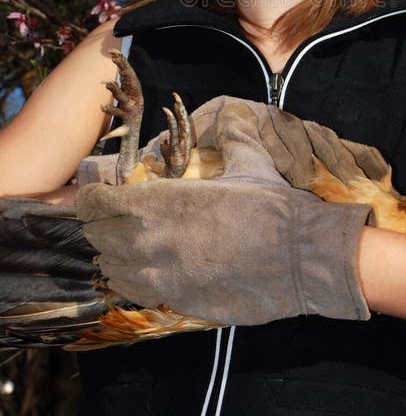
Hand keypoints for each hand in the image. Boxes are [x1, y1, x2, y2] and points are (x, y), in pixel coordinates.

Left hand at [75, 97, 370, 326]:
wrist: (301, 257)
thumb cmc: (272, 206)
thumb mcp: (250, 162)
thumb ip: (234, 136)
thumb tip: (235, 113)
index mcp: (160, 202)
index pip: (97, 204)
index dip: (94, 197)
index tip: (101, 194)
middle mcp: (150, 242)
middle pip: (98, 237)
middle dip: (103, 224)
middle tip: (116, 216)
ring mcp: (162, 278)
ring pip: (113, 269)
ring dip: (116, 254)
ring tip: (131, 244)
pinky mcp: (178, 302)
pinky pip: (139, 293)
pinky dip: (137, 280)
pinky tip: (153, 269)